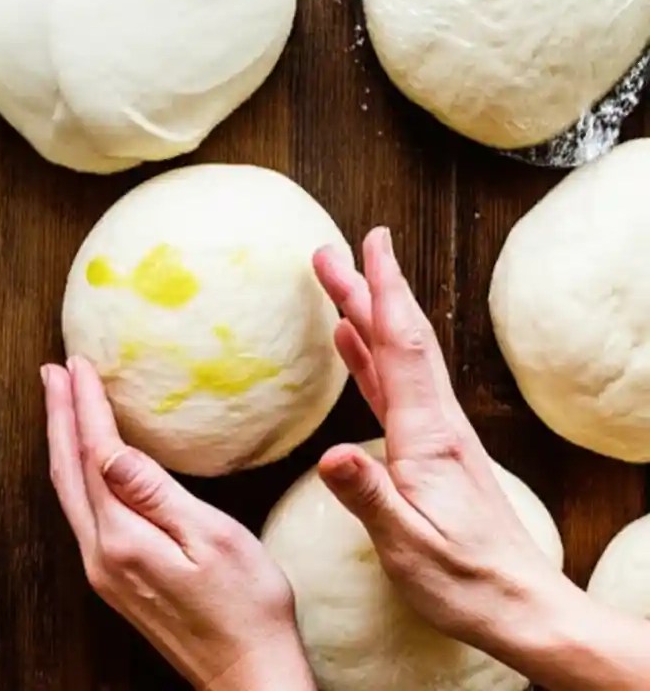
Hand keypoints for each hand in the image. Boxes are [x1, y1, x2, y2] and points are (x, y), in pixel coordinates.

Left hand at [41, 358, 314, 690]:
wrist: (247, 674)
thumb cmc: (247, 609)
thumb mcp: (213, 540)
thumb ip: (157, 494)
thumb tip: (112, 452)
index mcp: (124, 539)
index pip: (95, 455)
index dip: (85, 406)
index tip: (77, 365)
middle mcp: (102, 555)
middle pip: (68, 472)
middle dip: (59, 417)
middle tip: (53, 372)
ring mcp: (104, 570)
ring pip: (70, 493)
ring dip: (63, 443)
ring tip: (62, 404)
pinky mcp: (116, 579)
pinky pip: (84, 512)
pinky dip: (78, 474)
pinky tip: (87, 461)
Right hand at [313, 227, 649, 690]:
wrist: (518, 606)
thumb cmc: (464, 581)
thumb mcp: (407, 546)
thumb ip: (368, 496)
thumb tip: (329, 453)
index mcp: (427, 437)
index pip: (401, 347)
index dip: (383, 290)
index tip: (370, 242)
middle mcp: (435, 425)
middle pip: (397, 340)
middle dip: (367, 289)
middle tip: (330, 252)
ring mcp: (434, 437)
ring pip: (396, 360)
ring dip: (366, 318)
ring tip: (336, 285)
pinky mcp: (429, 454)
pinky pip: (394, 390)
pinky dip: (370, 360)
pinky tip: (351, 348)